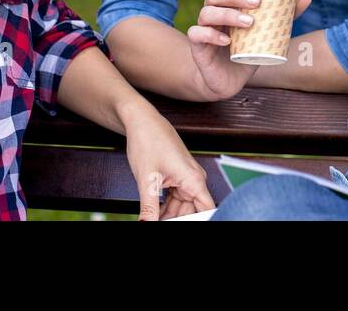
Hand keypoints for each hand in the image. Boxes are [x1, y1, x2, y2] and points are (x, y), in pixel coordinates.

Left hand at [123, 104, 214, 219]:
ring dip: (169, 215)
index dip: (198, 221)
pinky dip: (165, 207)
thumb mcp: (146, 180)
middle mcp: (194, 178)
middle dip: (178, 219)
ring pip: (182, 206)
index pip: (207, 210)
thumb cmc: (148, 141)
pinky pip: (175, 198)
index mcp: (193, 179)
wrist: (140, 121)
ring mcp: (186, 177)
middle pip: (193, 211)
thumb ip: (149, 208)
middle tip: (157, 221)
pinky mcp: (177, 176)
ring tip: (153, 218)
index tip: (182, 226)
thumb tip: (147, 225)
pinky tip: (154, 211)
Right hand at [186, 0, 312, 99]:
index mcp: (223, 3)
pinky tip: (227, 40)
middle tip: (256, 1)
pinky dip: (211, 35)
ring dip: (228, 14)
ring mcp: (203, 29)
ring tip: (250, 22)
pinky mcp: (199, 48)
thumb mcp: (267, 30)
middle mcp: (210, 12)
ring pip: (206, 12)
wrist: (229, 80)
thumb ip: (285, 12)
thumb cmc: (247, 48)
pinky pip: (197, 35)